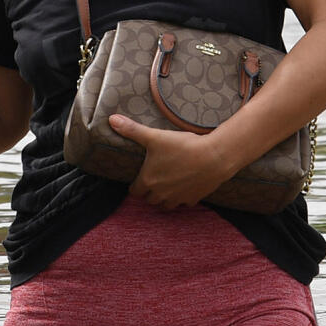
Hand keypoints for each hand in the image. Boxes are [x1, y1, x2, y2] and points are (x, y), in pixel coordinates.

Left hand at [108, 114, 232, 209]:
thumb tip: (111, 120)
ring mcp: (177, 199)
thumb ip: (132, 130)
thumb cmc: (183, 146)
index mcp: (148, 181)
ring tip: (167, 185)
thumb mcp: (155, 136)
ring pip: (165, 205)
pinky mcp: (192, 199)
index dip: (136, 185)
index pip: (134, 192)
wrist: (214, 157)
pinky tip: (185, 185)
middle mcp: (160, 194)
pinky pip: (183, 203)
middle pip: (149, 200)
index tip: (141, 177)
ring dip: (164, 198)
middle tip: (154, 179)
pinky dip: (182, 197)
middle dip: (149, 192)